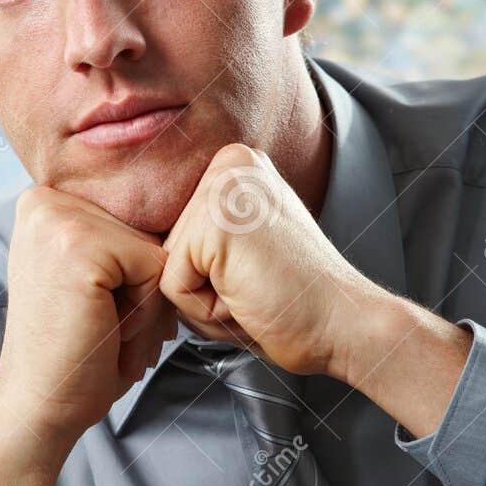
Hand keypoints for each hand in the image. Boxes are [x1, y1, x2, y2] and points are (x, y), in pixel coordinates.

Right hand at [0, 185, 178, 460]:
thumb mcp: (96, 279)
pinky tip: (108, 334)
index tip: (98, 312)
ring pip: (157, 254)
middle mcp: (46, 200)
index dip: (134, 278)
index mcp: (45, 202)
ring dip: (147, 306)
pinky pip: (156, 272)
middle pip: (148, 234)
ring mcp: (60, 220)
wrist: (40, 406)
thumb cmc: (75, 351)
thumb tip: (192, 215)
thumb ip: (121, 239)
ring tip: (106, 333)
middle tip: (103, 330)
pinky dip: (146, 316)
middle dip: (144, 292)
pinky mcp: (80, 246)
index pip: (134, 223)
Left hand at [159, 143, 374, 376]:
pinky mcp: (214, 224)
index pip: (176, 232)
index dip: (207, 273)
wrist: (344, 322)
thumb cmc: (293, 301)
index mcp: (235, 164)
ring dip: (203, 301)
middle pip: (167, 246)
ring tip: (253, 292)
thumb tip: (142, 247)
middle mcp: (229, 163)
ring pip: (165, 268)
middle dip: (202, 287)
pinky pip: (172, 287)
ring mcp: (222, 189)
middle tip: (257, 287)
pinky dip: (205, 311)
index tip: (256, 273)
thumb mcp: (240, 250)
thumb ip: (199, 237)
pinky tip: (249, 297)